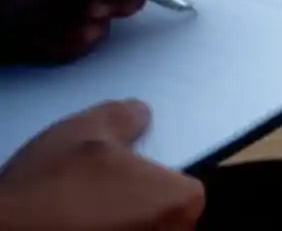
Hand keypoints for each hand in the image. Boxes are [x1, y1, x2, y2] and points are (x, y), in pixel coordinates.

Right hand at [0, 99, 205, 229]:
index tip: (125, 175)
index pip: (183, 187)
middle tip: (96, 195)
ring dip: (116, 224)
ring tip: (78, 214)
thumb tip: (140, 114)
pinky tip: (72, 226)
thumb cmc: (46, 193)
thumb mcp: (85, 131)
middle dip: (134, 205)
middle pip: (164, 216)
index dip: (150, 179)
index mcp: (179, 201)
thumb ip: (124, 118)